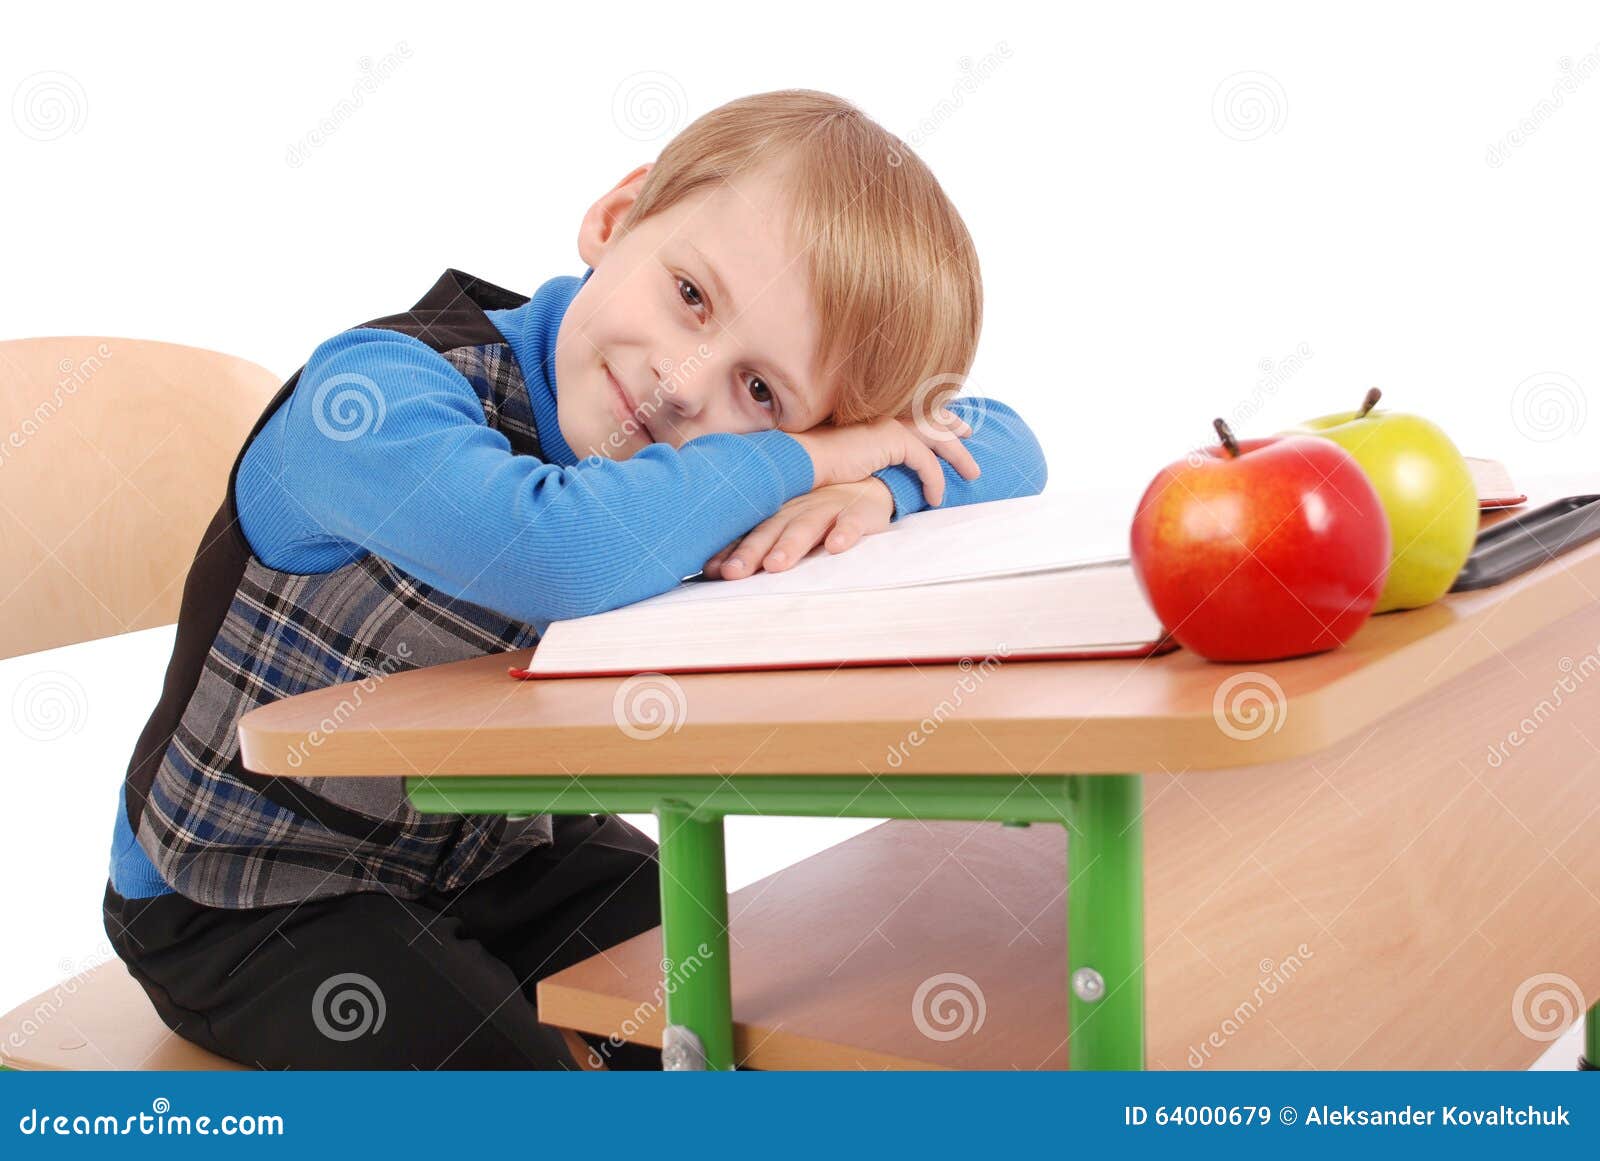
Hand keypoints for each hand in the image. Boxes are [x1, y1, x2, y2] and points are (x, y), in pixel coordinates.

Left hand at [702, 479, 895, 578]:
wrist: (869, 484)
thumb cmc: (819, 512)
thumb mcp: (788, 524)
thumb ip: (756, 544)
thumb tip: (711, 572)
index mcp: (777, 513)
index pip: (749, 532)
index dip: (729, 550)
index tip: (711, 571)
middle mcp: (798, 508)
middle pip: (771, 529)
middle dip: (751, 551)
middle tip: (733, 573)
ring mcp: (828, 508)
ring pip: (806, 526)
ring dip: (790, 545)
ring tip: (775, 565)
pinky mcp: (860, 510)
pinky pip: (853, 521)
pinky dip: (845, 532)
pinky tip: (835, 547)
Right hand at [791, 409, 978, 506]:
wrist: (804, 459)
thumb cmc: (818, 461)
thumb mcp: (850, 453)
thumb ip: (869, 450)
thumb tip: (877, 460)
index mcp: (875, 411)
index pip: (914, 408)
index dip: (935, 413)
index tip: (952, 422)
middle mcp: (885, 412)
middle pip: (931, 416)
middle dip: (953, 425)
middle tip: (969, 434)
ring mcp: (890, 423)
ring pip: (937, 438)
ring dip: (958, 456)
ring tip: (972, 474)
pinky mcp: (893, 441)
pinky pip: (926, 463)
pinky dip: (935, 481)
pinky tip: (935, 499)